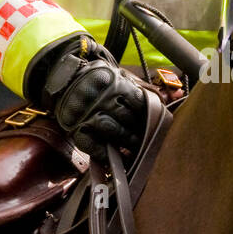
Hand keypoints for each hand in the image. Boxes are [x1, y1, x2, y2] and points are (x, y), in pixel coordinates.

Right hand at [27, 34, 146, 162]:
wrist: (65, 81)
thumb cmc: (98, 82)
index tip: (154, 122)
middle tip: (148, 139)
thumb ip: (138, 88)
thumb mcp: (117, 76)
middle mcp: (99, 98)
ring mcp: (86, 114)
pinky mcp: (74, 128)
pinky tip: (113, 157)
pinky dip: (103, 154)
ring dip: (126, 141)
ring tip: (135, 146)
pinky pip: (91, 145)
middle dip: (140, 130)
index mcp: (112, 82)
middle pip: (127, 118)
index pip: (138, 101)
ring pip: (112, 131)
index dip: (148, 114)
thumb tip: (167, 100)